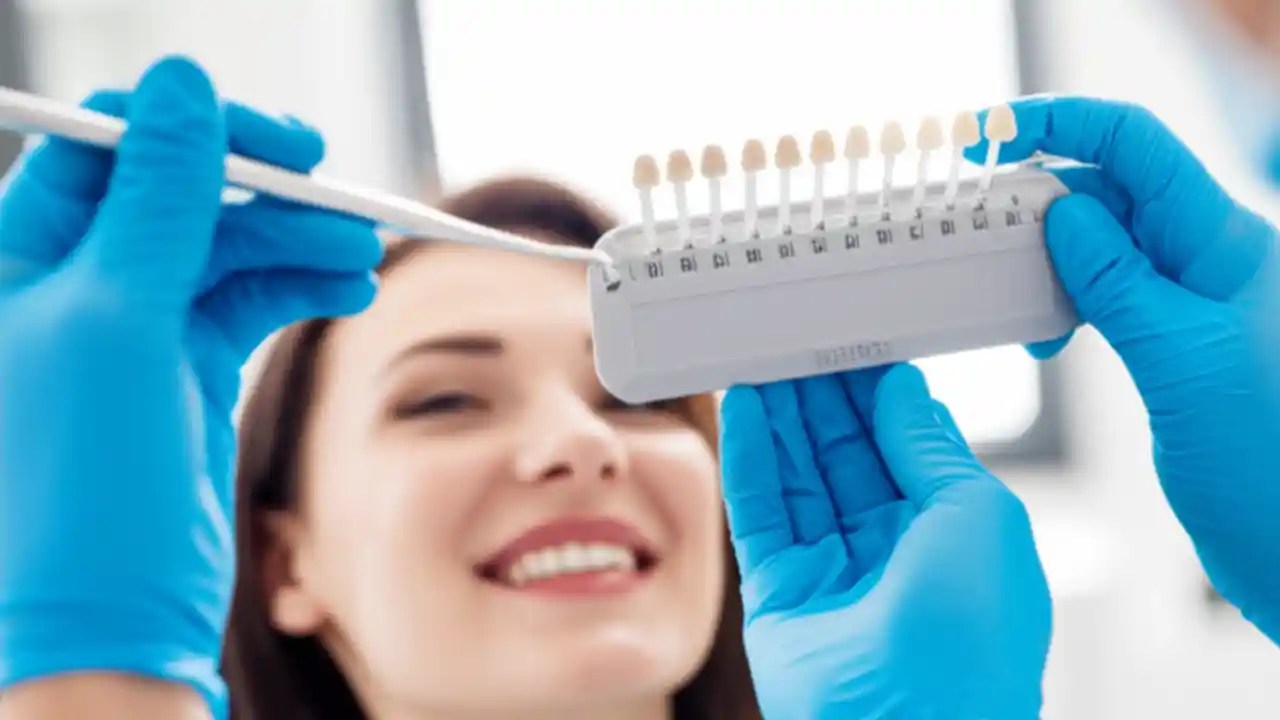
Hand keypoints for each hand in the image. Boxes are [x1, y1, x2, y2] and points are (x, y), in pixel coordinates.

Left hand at [0, 57, 380, 715]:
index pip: (111, 148)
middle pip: (181, 192)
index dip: (196, 129)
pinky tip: (347, 287)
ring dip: (297, 242)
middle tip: (335, 194)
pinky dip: (300, 286)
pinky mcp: (183, 368)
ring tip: (361, 255)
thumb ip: (155, 199)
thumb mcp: (114, 320)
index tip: (277, 141)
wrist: (106, 622)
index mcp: (17, 256)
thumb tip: (184, 85)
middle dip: (264, 192)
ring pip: (225, 246)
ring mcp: (130, 327)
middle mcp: (70, 282)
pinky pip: (249, 299)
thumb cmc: (76, 486)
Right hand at [720, 364, 1050, 719]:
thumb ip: (930, 447)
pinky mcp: (780, 592)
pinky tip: (747, 410)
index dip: (878, 389)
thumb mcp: (977, 516)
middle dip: (824, 395)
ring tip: (766, 356)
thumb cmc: (970, 643)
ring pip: (800, 476)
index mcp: (948, 531)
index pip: (903, 442)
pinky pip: (761, 513)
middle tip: (801, 334)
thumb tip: (903, 388)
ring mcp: (831, 570)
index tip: (857, 336)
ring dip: (783, 417)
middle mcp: (889, 548)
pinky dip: (752, 459)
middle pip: (845, 453)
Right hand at [970, 96, 1279, 641]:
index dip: (1064, 125)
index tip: (990, 135)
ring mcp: (1186, 304)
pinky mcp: (1167, 345)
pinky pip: (1102, 295)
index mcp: (1226, 246)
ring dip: (1042, 252)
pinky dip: (1058, 301)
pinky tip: (1038, 332)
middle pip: (1111, 191)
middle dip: (1038, 191)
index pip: (1139, 149)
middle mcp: (1206, 263)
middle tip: (970, 216)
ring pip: (1099, 244)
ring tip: (997, 278)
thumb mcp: (1181, 360)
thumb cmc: (1269, 464)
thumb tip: (1064, 210)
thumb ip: (1118, 281)